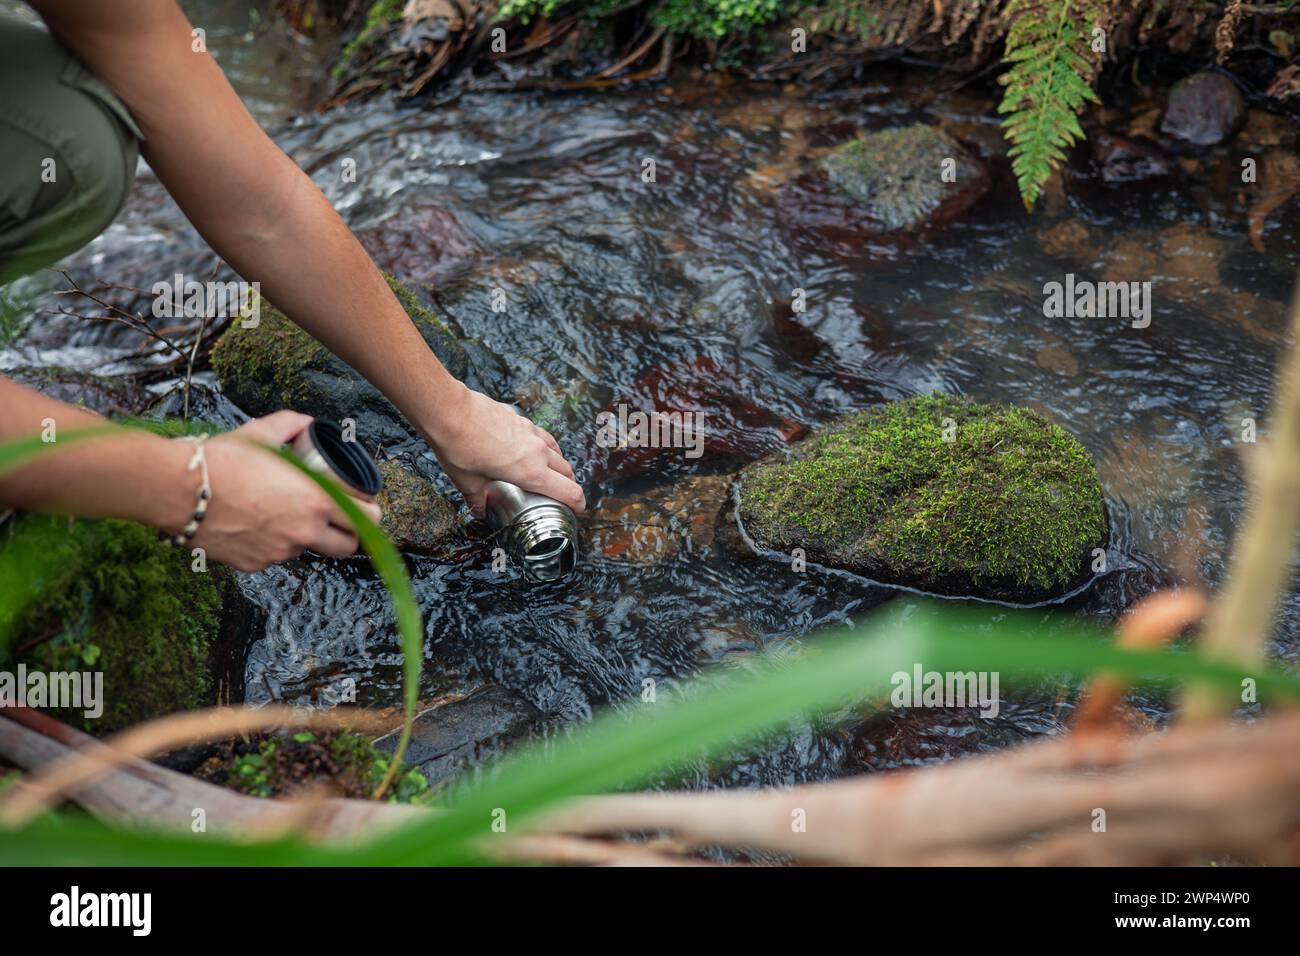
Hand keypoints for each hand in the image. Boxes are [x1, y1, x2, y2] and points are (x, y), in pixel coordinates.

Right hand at [184, 412, 382, 571]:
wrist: (176, 490)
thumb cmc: (220, 461)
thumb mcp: (261, 433)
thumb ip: (291, 425)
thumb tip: (306, 424)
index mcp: (316, 500)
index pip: (367, 518)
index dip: (369, 510)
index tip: (362, 503)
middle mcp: (304, 532)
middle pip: (348, 546)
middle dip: (348, 532)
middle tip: (336, 516)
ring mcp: (279, 553)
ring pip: (307, 550)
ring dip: (305, 535)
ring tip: (286, 513)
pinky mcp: (254, 565)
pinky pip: (275, 556)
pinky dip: (272, 543)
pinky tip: (257, 523)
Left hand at [428, 385, 584, 516]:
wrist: (451, 411)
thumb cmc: (459, 447)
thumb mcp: (467, 482)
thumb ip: (477, 499)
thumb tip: (479, 510)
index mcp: (530, 473)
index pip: (569, 490)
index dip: (577, 503)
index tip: (577, 509)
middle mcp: (537, 452)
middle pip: (567, 471)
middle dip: (569, 485)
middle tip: (562, 495)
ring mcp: (531, 433)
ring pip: (557, 452)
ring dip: (559, 465)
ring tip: (552, 473)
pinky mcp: (522, 420)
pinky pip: (543, 436)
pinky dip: (546, 447)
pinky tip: (535, 449)